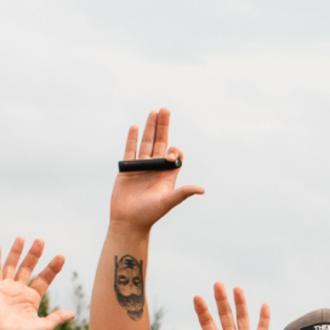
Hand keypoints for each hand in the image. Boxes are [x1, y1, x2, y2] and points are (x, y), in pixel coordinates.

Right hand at [0, 238, 72, 329]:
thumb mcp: (45, 326)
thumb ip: (57, 318)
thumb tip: (72, 314)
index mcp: (32, 299)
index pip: (44, 279)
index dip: (52, 268)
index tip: (61, 257)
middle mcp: (19, 292)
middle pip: (29, 268)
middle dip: (35, 255)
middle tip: (41, 240)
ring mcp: (7, 289)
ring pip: (13, 266)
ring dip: (17, 252)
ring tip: (23, 238)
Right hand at [109, 108, 203, 229]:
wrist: (129, 220)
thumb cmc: (150, 213)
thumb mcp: (168, 201)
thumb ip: (183, 193)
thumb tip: (201, 190)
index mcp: (167, 176)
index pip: (174, 156)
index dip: (174, 152)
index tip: (170, 157)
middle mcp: (156, 169)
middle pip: (161, 143)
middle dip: (163, 127)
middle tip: (165, 109)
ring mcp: (142, 167)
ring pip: (146, 143)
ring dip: (150, 128)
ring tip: (153, 112)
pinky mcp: (128, 168)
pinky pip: (130, 149)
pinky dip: (133, 138)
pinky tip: (136, 127)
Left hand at [182, 285, 273, 329]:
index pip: (207, 323)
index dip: (202, 310)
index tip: (197, 297)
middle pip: (224, 315)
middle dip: (221, 300)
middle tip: (217, 284)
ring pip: (242, 317)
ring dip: (240, 303)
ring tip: (237, 288)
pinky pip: (262, 328)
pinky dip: (264, 317)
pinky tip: (264, 305)